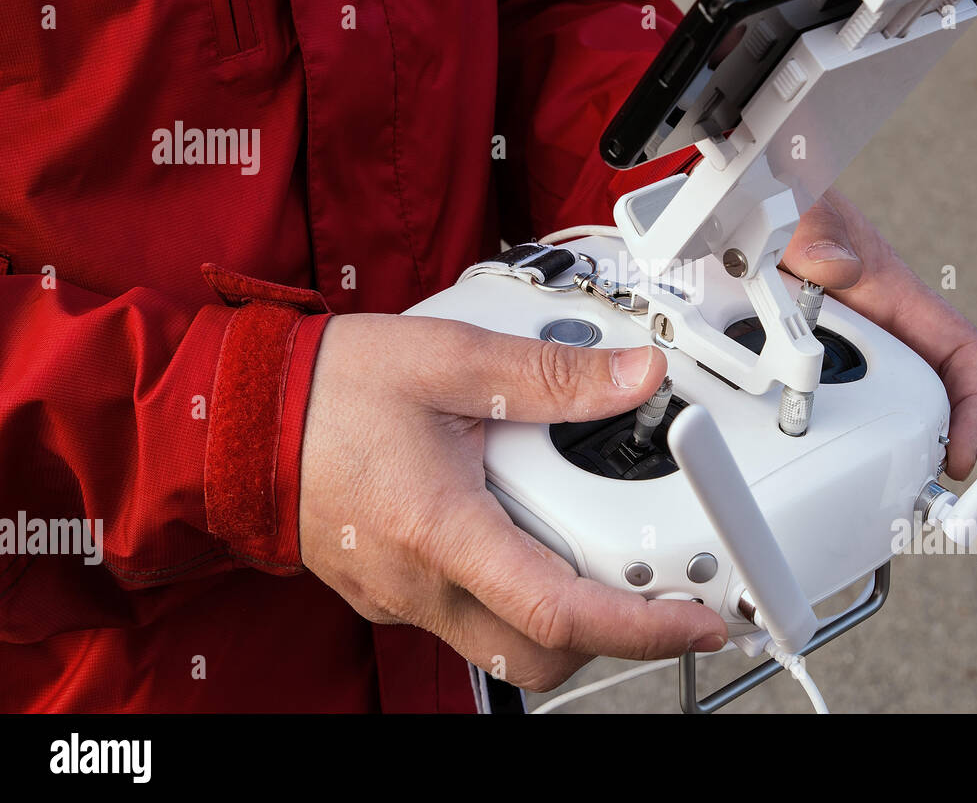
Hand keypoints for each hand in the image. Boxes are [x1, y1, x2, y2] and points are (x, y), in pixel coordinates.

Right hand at [298, 314, 727, 690]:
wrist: (239, 417)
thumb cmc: (327, 389)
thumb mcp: (449, 360)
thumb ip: (551, 376)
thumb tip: (637, 376)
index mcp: (442, 530)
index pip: (559, 613)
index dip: (643, 629)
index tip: (698, 623)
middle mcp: (422, 585)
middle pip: (540, 654)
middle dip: (610, 633)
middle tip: (651, 581)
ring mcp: (404, 598)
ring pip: (505, 646)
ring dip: (562, 614)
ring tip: (589, 544)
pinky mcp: (394, 593)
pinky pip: (469, 620)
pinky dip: (515, 595)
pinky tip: (522, 531)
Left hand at [782, 189, 976, 479]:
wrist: (751, 191)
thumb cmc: (789, 192)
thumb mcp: (800, 208)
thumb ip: (816, 232)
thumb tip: (839, 269)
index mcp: (890, 293)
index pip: (961, 353)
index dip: (976, 408)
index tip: (961, 456)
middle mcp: (876, 320)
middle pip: (925, 393)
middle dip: (926, 445)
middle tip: (904, 493)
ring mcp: (844, 337)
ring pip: (874, 400)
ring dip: (873, 441)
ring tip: (858, 483)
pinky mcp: (808, 346)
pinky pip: (823, 393)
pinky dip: (820, 422)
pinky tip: (797, 444)